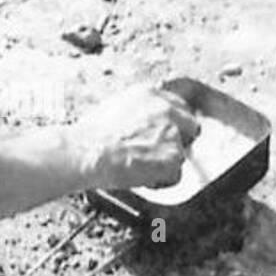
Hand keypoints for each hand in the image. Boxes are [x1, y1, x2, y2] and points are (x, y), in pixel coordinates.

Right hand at [72, 85, 199, 189]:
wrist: (86, 152)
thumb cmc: (89, 136)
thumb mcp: (113, 109)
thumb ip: (137, 113)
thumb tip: (141, 125)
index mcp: (150, 94)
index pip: (177, 106)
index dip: (172, 124)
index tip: (162, 135)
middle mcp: (166, 110)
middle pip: (189, 127)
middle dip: (177, 142)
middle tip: (155, 155)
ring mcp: (172, 134)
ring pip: (180, 154)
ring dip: (164, 164)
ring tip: (137, 167)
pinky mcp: (173, 157)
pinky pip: (175, 176)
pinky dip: (160, 182)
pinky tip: (140, 177)